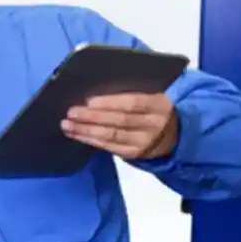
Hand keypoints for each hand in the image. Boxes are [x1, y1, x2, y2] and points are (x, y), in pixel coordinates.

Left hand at [61, 93, 178, 159]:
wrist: (172, 136)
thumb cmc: (152, 110)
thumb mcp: (152, 97)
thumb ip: (132, 92)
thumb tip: (97, 87)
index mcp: (159, 104)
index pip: (133, 103)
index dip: (110, 102)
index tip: (89, 100)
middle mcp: (153, 124)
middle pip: (119, 120)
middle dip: (92, 116)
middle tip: (72, 112)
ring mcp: (143, 141)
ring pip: (111, 135)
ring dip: (86, 130)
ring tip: (67, 124)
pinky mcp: (133, 153)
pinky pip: (109, 147)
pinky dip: (90, 140)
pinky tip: (76, 134)